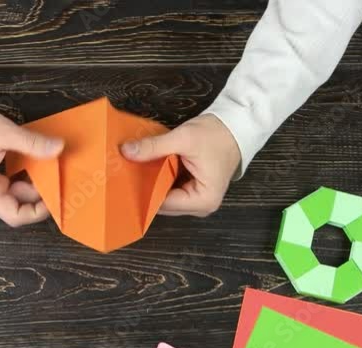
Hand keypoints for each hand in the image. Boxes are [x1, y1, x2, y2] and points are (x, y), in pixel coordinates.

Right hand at [0, 103, 63, 226]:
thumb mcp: (1, 133)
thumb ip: (31, 143)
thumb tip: (58, 148)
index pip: (16, 216)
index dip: (38, 211)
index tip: (55, 194)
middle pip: (18, 202)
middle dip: (40, 190)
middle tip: (59, 172)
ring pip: (15, 190)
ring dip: (33, 179)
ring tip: (50, 163)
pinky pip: (9, 180)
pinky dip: (23, 171)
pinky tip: (35, 158)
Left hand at [120, 114, 240, 216]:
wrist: (237, 126)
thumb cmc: (217, 135)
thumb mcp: (184, 138)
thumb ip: (154, 147)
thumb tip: (126, 151)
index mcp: (202, 200)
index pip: (163, 204)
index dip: (143, 192)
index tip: (124, 181)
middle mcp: (200, 206)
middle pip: (163, 203)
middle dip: (146, 188)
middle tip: (125, 174)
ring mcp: (197, 199)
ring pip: (165, 197)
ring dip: (152, 183)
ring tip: (134, 170)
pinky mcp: (194, 190)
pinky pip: (171, 189)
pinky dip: (160, 179)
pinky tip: (148, 169)